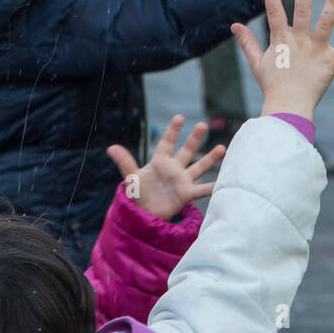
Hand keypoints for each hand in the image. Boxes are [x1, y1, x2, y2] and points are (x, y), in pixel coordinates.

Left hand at [106, 114, 223, 220]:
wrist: (144, 215)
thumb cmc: (138, 195)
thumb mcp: (131, 178)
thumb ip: (125, 162)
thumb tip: (111, 147)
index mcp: (159, 162)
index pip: (167, 143)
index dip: (172, 130)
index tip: (179, 117)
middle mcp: (174, 169)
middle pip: (186, 150)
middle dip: (195, 138)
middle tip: (202, 125)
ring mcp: (182, 181)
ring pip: (199, 166)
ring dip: (210, 158)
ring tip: (223, 148)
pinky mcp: (186, 194)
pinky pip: (201, 190)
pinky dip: (212, 187)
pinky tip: (222, 183)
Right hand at [231, 0, 333, 118]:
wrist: (288, 108)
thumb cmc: (272, 86)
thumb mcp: (257, 63)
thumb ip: (248, 42)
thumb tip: (234, 25)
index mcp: (281, 40)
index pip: (273, 12)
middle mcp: (300, 41)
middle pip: (302, 11)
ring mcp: (317, 50)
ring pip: (326, 23)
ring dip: (332, 4)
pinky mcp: (331, 62)